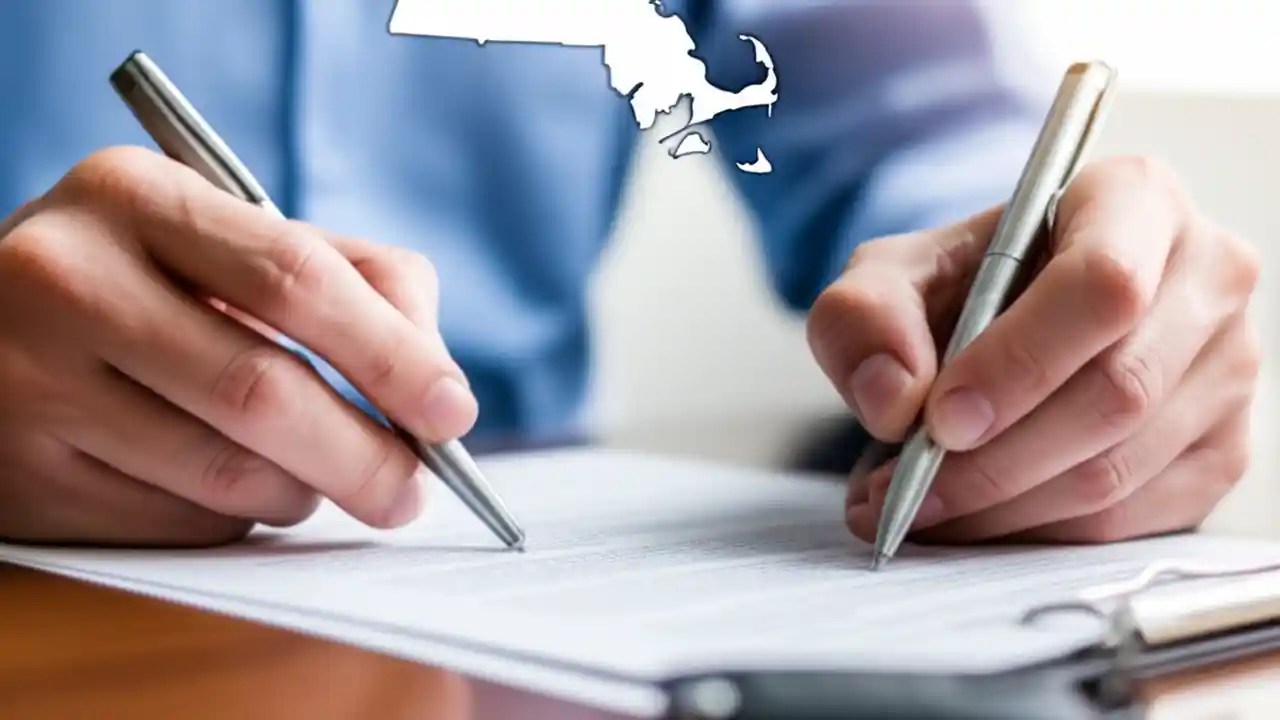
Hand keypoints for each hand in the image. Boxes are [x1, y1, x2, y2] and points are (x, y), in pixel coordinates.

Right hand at [0, 147, 477, 545]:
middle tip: (412, 489)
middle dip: (364, 455)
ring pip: (222, 473)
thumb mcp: (239, 239)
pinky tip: (233, 488)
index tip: (452, 412)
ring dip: (301, 491)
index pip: (294, 279)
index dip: (389, 355)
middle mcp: (64, 277)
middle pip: (260, 392)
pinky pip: (174, 523)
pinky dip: (235, 519)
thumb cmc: (154, 279)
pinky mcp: (15, 474)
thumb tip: (438, 383)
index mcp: (135, 195)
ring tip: (315, 475)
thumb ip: (358, 281)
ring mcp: (25, 380)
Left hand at [808, 157, 1261, 543]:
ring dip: (1003, 509)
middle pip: (1116, 390)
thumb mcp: (889, 276)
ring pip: (1120, 468)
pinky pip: (1130, 519)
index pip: (1103, 286)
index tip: (939, 418)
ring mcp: (1228, 369)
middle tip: (908, 488)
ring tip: (917, 509)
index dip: (1020, 363)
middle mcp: (1206, 276)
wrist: (1004, 322)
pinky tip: (973, 522)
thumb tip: (893, 397)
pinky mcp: (1221, 450)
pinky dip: (1036, 535)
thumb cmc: (959, 287)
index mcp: (1134, 200)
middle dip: (995, 460)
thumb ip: (865, 315)